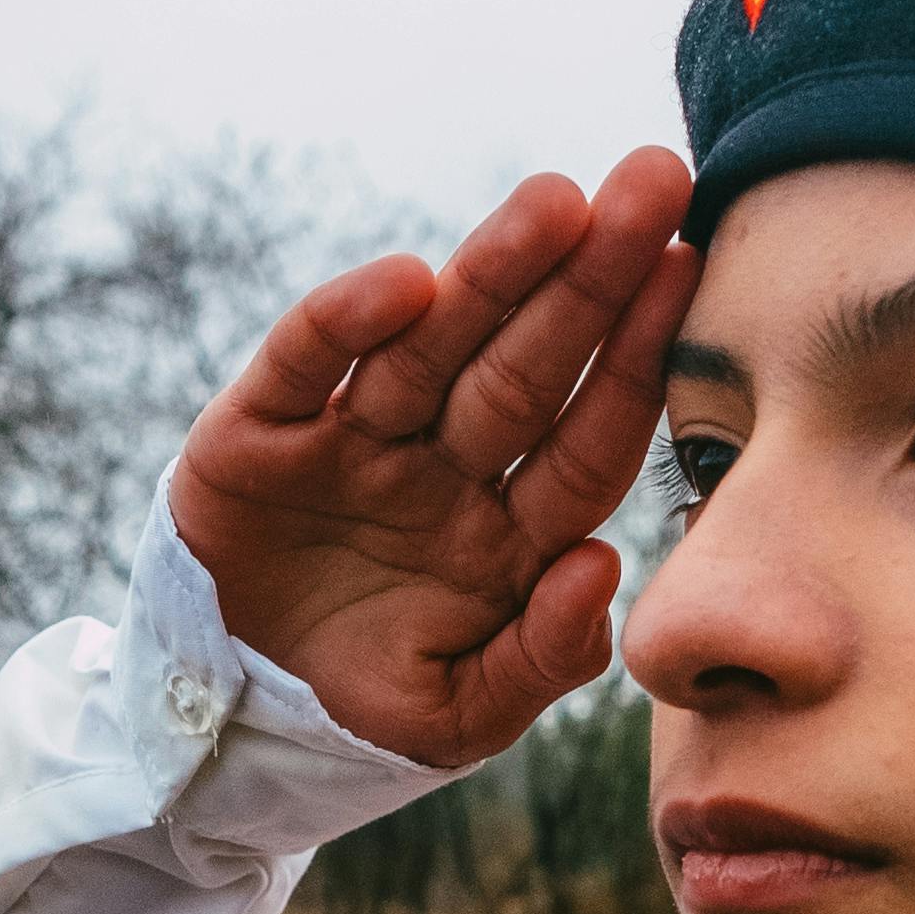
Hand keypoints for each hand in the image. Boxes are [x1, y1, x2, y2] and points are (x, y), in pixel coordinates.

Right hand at [169, 148, 695, 768]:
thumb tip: (602, 562)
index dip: (636, 360)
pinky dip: (348, 321)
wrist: (225, 731)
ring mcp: (354, 443)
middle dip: (591, 276)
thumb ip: (542, 657)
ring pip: (432, 344)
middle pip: (527, 365)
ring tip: (556, 201)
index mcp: (507, 530)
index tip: (689, 275)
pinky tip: (407, 282)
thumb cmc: (362, 714)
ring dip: (492, 271)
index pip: (587, 439)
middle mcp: (441, 468)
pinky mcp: (260, 432)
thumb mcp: (463, 716)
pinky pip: (309, 363)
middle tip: (654, 182)